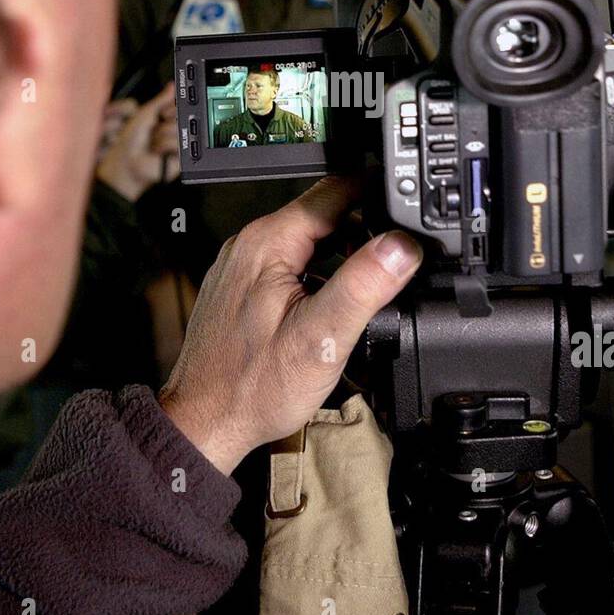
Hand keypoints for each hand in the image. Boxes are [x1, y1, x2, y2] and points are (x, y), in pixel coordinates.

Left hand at [95, 82, 178, 202]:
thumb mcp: (145, 114)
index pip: (180, 109)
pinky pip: (179, 145)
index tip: (162, 114)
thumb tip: (172, 86)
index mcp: (166, 121)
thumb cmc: (130, 142)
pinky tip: (158, 153)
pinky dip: (165, 147)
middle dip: (165, 123)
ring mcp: (177, 146)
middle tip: (154, 131)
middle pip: (182, 119)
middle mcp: (173, 133)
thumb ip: (161, 100)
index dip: (171, 109)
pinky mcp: (180, 159)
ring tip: (153, 144)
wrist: (127, 163)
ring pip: (179, 131)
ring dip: (161, 136)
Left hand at [158, 176, 422, 474]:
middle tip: (401, 249)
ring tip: (375, 277)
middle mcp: (249, 246)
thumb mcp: (321, 336)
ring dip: (342, 250)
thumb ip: (364, 284)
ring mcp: (242, 266)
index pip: (334, 191)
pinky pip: (289, 262)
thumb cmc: (252, 388)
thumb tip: (400, 245)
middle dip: (364, 223)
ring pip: (306, 239)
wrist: (206, 423)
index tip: (407, 200)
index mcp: (268, 243)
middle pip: (321, 213)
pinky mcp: (241, 288)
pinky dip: (318, 271)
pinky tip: (333, 301)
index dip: (376, 191)